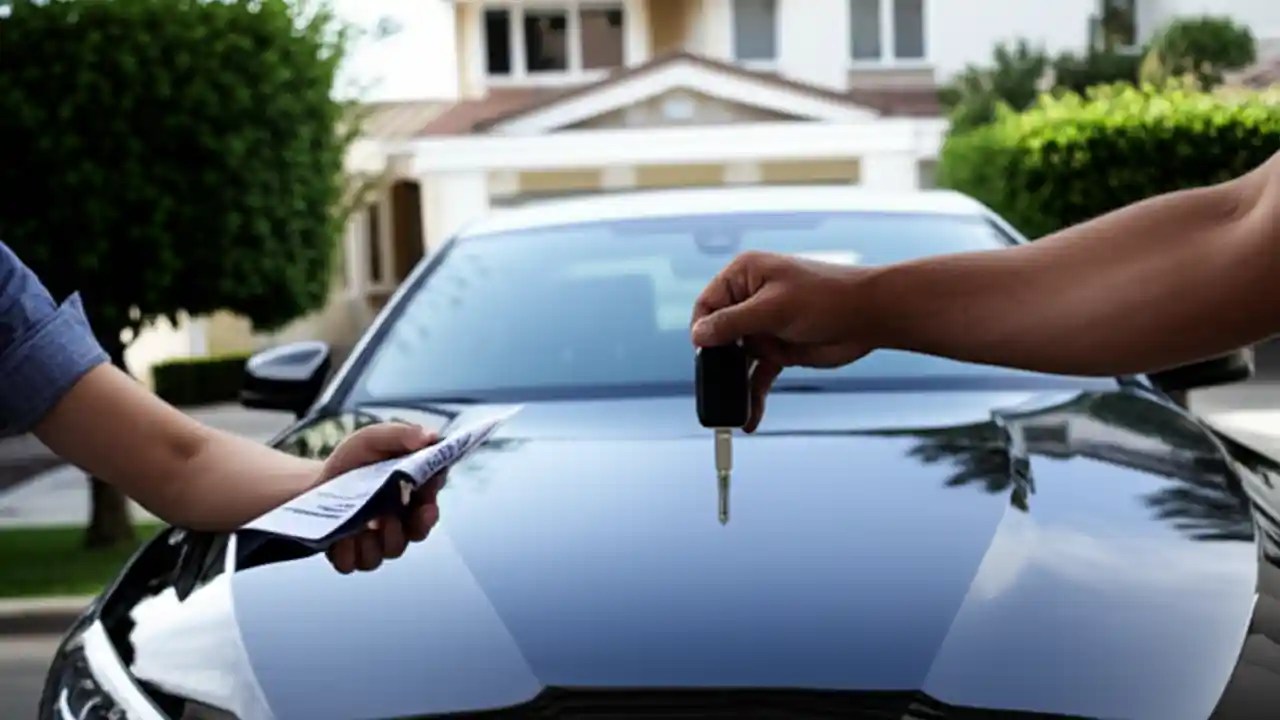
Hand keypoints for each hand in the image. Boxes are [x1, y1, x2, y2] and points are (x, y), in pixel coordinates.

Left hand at [314, 423, 445, 573]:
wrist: (312, 483)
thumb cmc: (351, 460)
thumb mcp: (373, 439)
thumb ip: (402, 434)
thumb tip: (432, 437)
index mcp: (413, 495)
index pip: (431, 504)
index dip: (430, 508)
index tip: (426, 503)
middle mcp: (401, 521)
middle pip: (418, 533)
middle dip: (413, 529)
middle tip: (398, 518)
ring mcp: (378, 541)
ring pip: (390, 551)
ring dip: (380, 541)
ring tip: (365, 525)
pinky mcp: (351, 555)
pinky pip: (354, 563)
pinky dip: (348, 553)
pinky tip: (341, 538)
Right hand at [691, 251, 876, 431]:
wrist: (872, 316)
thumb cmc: (827, 297)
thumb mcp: (773, 308)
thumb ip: (732, 322)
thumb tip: (698, 335)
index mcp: (745, 276)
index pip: (708, 304)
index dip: (703, 329)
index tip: (705, 354)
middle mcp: (751, 299)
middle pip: (719, 335)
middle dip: (716, 363)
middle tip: (713, 389)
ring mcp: (765, 327)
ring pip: (738, 360)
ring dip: (734, 385)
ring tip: (730, 410)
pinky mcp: (780, 350)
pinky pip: (758, 376)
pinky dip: (753, 396)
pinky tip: (750, 418)